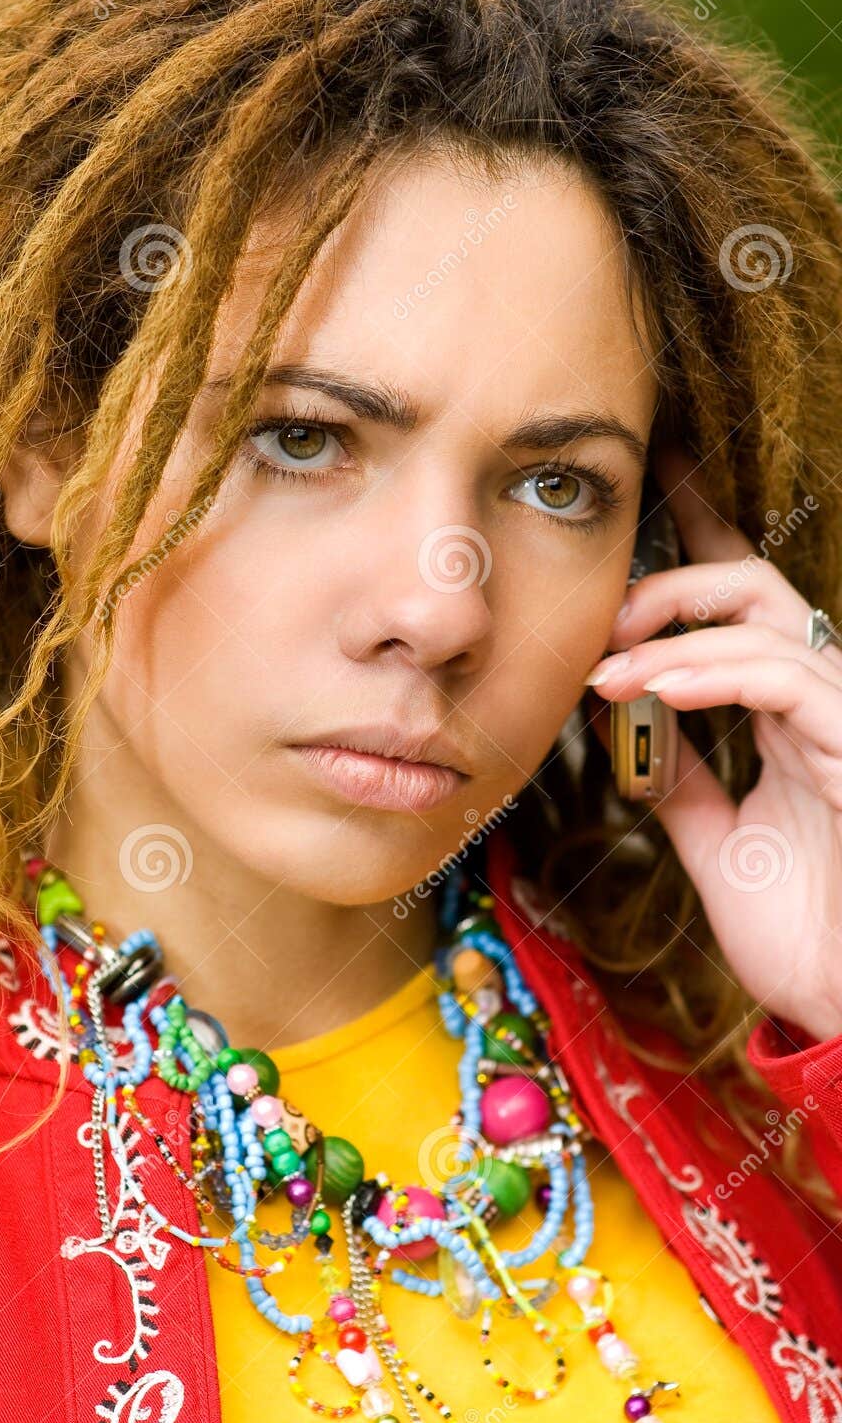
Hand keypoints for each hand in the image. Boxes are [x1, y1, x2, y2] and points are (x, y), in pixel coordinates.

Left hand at [584, 442, 841, 1045]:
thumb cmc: (805, 933)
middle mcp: (823, 704)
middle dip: (671, 582)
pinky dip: (713, 671)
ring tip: (608, 663)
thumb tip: (629, 730)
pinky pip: (786, 677)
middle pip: (756, 587)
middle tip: (602, 613)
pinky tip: (655, 685)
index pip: (744, 610)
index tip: (651, 488)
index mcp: (791, 718)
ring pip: (768, 622)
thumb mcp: (717, 842)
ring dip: (675, 631)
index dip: (699, 545)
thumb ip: (681, 780)